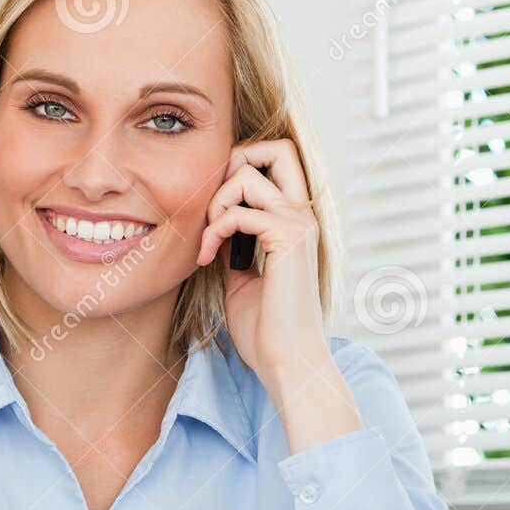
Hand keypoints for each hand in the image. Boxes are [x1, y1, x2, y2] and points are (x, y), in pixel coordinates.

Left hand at [197, 140, 333, 390]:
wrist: (286, 362)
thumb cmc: (266, 332)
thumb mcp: (241, 282)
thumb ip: (234, 250)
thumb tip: (215, 232)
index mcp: (295, 224)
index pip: (277, 163)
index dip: (240, 171)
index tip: (215, 213)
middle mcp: (303, 217)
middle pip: (278, 146)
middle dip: (234, 161)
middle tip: (214, 205)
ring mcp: (299, 225)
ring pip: (249, 172)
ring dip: (216, 202)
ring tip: (207, 240)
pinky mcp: (288, 239)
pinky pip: (240, 211)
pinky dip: (215, 229)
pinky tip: (207, 258)